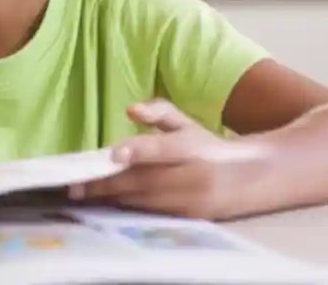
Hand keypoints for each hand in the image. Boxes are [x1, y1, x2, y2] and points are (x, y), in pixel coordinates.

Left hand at [68, 99, 268, 219]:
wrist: (252, 177)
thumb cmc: (207, 147)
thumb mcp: (186, 123)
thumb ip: (159, 112)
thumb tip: (131, 109)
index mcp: (191, 147)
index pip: (161, 149)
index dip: (138, 152)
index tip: (112, 155)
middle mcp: (193, 175)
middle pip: (144, 181)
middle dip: (106, 184)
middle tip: (75, 185)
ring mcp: (193, 200)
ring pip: (145, 200)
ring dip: (112, 198)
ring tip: (83, 193)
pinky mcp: (192, 218)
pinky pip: (153, 213)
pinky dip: (129, 207)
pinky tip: (107, 202)